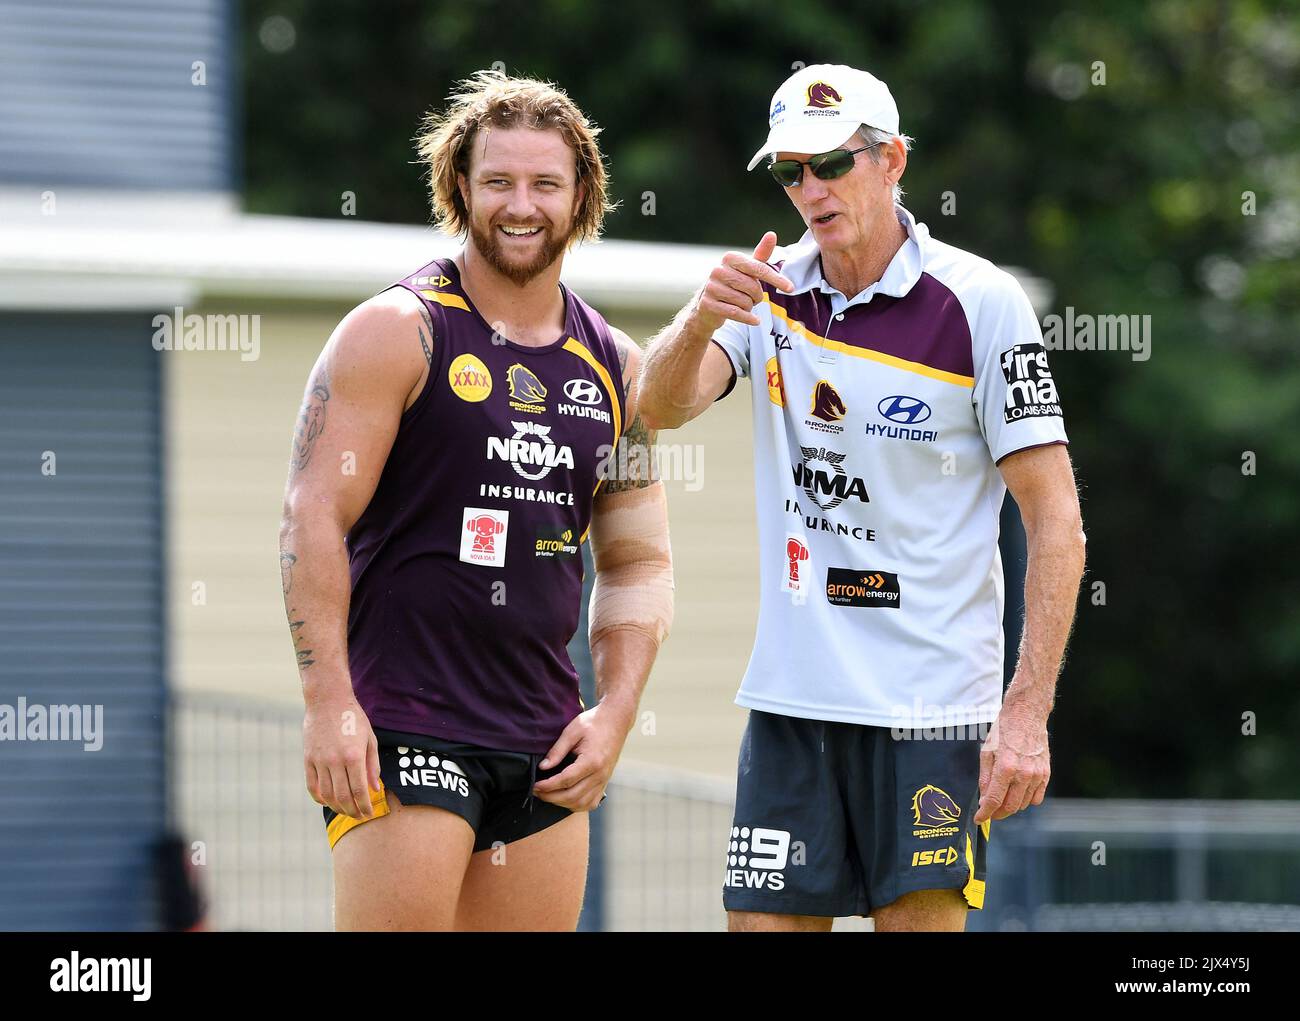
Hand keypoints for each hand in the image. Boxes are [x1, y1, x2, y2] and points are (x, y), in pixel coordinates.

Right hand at [303, 695, 381, 820]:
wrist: (328, 701)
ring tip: (345, 811)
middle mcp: (335, 761)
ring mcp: (319, 761)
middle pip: (343, 797)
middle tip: (359, 817)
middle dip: (352, 811)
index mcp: (354, 756)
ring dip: (337, 807)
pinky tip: (327, 801)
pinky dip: (319, 798)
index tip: (369, 814)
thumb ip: (372, 766)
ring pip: (327, 794)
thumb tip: (374, 789)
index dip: (364, 806)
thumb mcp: (370, 739)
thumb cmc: (353, 719)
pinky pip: (312, 785)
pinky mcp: (308, 759)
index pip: (359, 791)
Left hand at [531, 702, 633, 811]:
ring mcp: (604, 780)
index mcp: (592, 761)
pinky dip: (576, 805)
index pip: (565, 780)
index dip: (547, 786)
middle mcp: (600, 775)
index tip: (534, 785)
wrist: (615, 721)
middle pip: (572, 796)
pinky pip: (591, 803)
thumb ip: (557, 751)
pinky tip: (565, 799)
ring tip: (548, 795)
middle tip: (536, 791)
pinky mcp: (605, 782)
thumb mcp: (572, 731)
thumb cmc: (593, 723)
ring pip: (581, 803)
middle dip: (550, 797)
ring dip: (562, 804)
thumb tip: (543, 767)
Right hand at [688, 231, 794, 333]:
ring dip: (749, 307)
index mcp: (730, 258)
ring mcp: (711, 288)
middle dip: (757, 296)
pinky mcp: (708, 304)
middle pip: (753, 287)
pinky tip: (754, 320)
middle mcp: (718, 270)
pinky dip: (748, 318)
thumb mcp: (747, 269)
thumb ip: (761, 254)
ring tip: (741, 304)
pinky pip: (736, 313)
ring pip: (745, 302)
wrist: (707, 306)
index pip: (758, 268)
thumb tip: (772, 234)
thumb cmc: (733, 284)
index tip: (791, 288)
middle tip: (750, 297)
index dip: (776, 279)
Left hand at [974, 702, 1050, 823]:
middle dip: (998, 813)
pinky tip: (1017, 794)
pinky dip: (1026, 801)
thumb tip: (984, 799)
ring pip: (1024, 804)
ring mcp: (1037, 775)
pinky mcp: (1046, 774)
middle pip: (1010, 807)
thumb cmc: (1004, 731)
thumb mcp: (986, 752)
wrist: (1026, 715)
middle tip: (989, 812)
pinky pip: (1037, 798)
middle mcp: (1023, 774)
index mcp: (1005, 768)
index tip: (979, 819)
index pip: (994, 800)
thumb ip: (985, 778)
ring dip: (1011, 807)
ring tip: (1002, 800)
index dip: (985, 813)